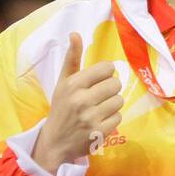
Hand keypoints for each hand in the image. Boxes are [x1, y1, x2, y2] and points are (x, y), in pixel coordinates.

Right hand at [34, 33, 122, 173]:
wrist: (55, 141)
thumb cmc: (61, 108)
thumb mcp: (63, 82)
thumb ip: (72, 59)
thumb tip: (75, 34)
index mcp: (73, 84)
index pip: (107, 68)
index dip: (105, 74)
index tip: (97, 81)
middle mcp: (81, 100)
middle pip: (116, 84)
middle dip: (109, 90)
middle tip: (97, 97)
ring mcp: (91, 117)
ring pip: (119, 101)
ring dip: (112, 105)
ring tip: (98, 109)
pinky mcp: (100, 132)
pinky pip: (119, 117)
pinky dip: (112, 119)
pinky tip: (99, 121)